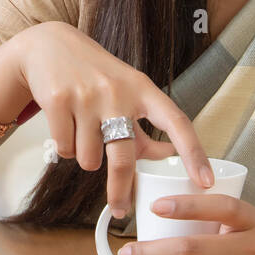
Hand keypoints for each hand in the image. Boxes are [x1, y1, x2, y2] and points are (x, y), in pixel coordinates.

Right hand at [13, 21, 212, 216]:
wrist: (49, 46)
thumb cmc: (96, 75)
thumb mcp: (127, 93)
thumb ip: (145, 129)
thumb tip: (169, 157)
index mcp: (143, 89)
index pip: (177, 122)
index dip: (194, 153)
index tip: (206, 181)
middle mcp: (117, 92)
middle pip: (124, 158)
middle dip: (120, 191)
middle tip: (121, 209)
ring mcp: (86, 96)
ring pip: (90, 160)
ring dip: (87, 158)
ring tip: (83, 133)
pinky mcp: (58, 100)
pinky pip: (65, 150)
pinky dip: (65, 148)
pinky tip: (66, 125)